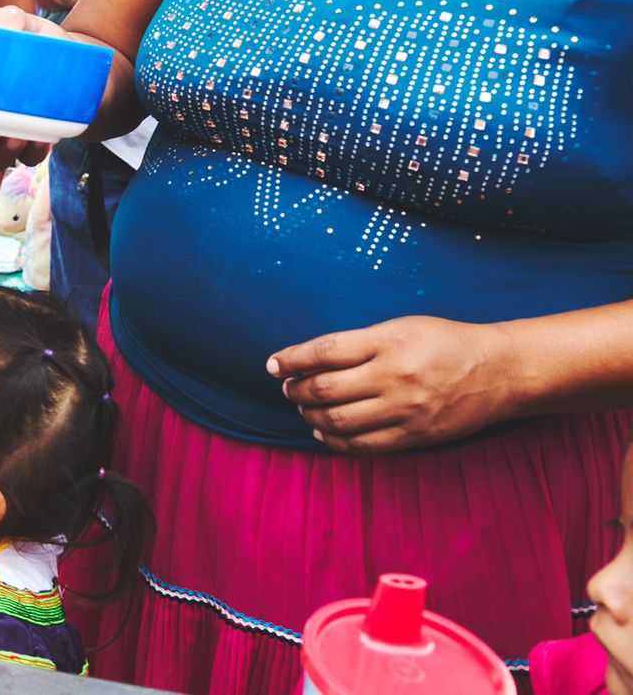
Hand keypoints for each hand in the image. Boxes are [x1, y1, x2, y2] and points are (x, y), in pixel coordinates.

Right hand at [0, 6, 72, 170]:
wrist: (78, 61)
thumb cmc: (40, 43)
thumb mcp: (26, 25)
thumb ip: (11, 18)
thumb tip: (0, 22)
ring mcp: (9, 134)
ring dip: (1, 154)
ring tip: (18, 136)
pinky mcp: (34, 143)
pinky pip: (29, 159)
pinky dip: (33, 153)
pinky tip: (42, 139)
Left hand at [268, 316, 522, 453]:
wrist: (499, 371)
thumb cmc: (443, 342)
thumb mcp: (400, 327)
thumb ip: (358, 343)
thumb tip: (309, 362)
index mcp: (388, 341)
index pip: (324, 351)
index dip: (291, 359)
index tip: (272, 365)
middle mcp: (395, 376)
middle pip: (325, 389)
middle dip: (297, 390)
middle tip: (289, 388)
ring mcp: (405, 409)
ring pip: (338, 421)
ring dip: (310, 417)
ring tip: (304, 409)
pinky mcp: (415, 435)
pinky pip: (363, 445)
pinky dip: (335, 441)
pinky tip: (324, 433)